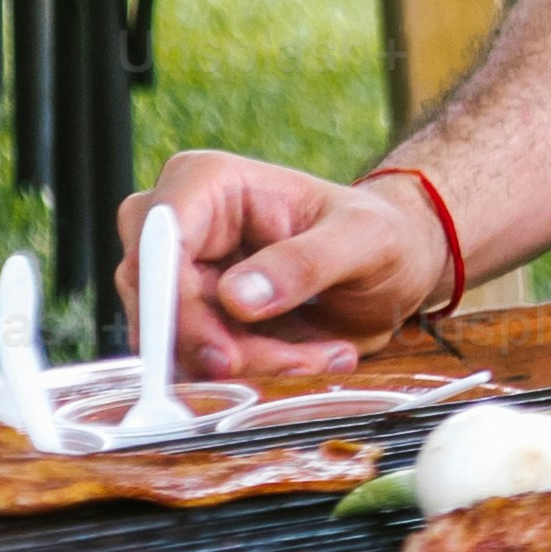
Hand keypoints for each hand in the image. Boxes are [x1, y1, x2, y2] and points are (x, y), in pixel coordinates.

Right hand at [127, 150, 460, 376]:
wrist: (392, 265)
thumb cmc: (378, 235)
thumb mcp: (366, 240)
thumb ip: (305, 263)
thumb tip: (234, 297)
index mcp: (208, 181)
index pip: (158, 243)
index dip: (176, 305)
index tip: (222, 355)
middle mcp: (176, 224)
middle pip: (158, 302)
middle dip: (226, 346)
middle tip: (299, 362)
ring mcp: (175, 273)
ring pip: (175, 341)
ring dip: (250, 362)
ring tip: (324, 353)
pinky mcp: (189, 316)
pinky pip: (197, 361)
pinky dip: (254, 370)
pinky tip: (310, 357)